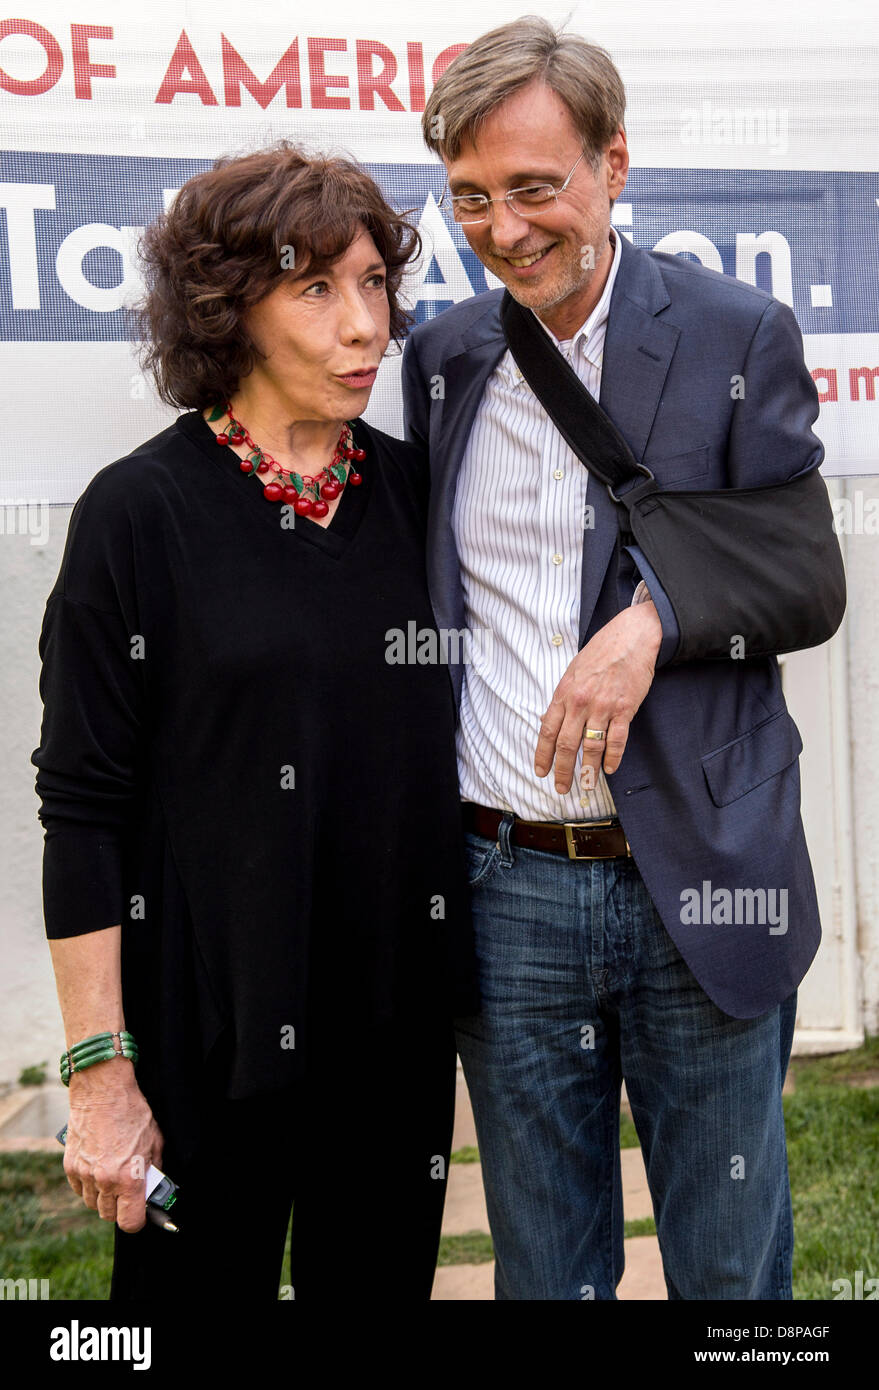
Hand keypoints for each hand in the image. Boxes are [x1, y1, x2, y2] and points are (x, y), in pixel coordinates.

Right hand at [64, 1062, 163, 1232]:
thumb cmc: (132, 1113)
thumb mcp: (154, 1142)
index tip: (140, 1213)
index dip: (137, 1220)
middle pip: (109, 1216)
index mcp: (128, 1178)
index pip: (129, 1222)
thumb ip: (153, 1171)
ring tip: (112, 1178)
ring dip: (103, 1197)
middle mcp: (104, 1181)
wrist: (103, 1092)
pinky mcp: (70, 1166)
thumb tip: (151, 1190)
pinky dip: (87, 1186)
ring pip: (92, 1204)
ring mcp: (84, 1174)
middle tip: (127, 1192)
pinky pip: (79, 1190)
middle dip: (120, 1208)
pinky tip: (98, 1170)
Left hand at [534, 601, 661, 794]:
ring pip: (592, 746)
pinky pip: (617, 739)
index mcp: (564, 693)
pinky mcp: (625, 708)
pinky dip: (613, 757)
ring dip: (588, 769)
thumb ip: (561, 699)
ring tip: (587, 785)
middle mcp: (581, 702)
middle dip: (562, 769)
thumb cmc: (601, 653)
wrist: (631, 637)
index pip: (548, 731)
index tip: (541, 771)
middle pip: (567, 744)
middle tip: (561, 787)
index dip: (543, 754)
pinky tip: (609, 769)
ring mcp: (603, 706)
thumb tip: (545, 721)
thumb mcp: (571, 672)